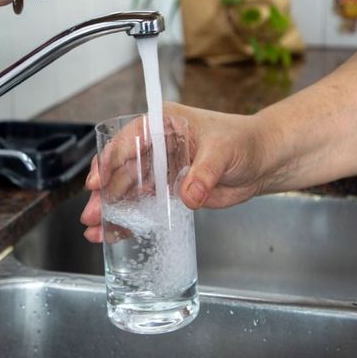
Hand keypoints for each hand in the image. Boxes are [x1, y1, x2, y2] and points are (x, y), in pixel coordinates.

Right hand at [80, 103, 273, 242]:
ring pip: (126, 190)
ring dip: (110, 210)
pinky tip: (114, 233)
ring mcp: (159, 169)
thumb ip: (204, 173)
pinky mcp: (166, 191)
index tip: (98, 181)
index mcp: (163, 123)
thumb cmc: (245, 142)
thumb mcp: (224, 152)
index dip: (110, 161)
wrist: (263, 162)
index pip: (128, 140)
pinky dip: (128, 220)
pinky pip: (142, 205)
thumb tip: (189, 195)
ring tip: (95, 229)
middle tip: (92, 213)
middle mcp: (156, 145)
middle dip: (104, 193)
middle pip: (121, 168)